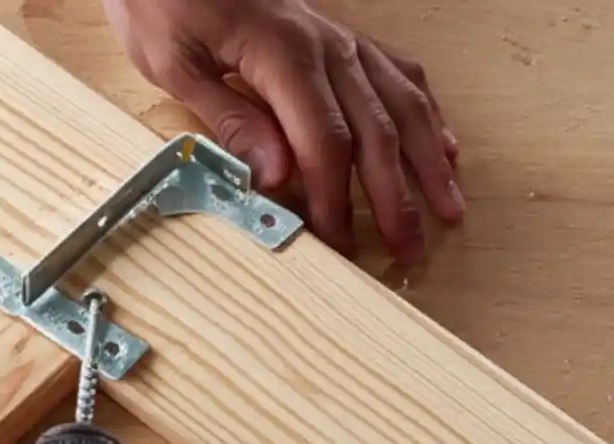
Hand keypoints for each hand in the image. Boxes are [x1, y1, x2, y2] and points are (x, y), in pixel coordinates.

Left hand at [102, 0, 463, 260]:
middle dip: (395, 196)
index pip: (325, 141)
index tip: (339, 243)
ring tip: (449, 207)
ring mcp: (341, 39)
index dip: (335, 198)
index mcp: (283, 55)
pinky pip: (398, 74)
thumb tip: (276, 177)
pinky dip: (425, 113)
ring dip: (428, 160)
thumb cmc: (164, 1)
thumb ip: (229, 118)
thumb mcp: (174, 64)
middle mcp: (327, 46)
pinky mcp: (342, 37)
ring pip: (401, 104)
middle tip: (409, 249)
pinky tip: (443, 145)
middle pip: (375, 131)